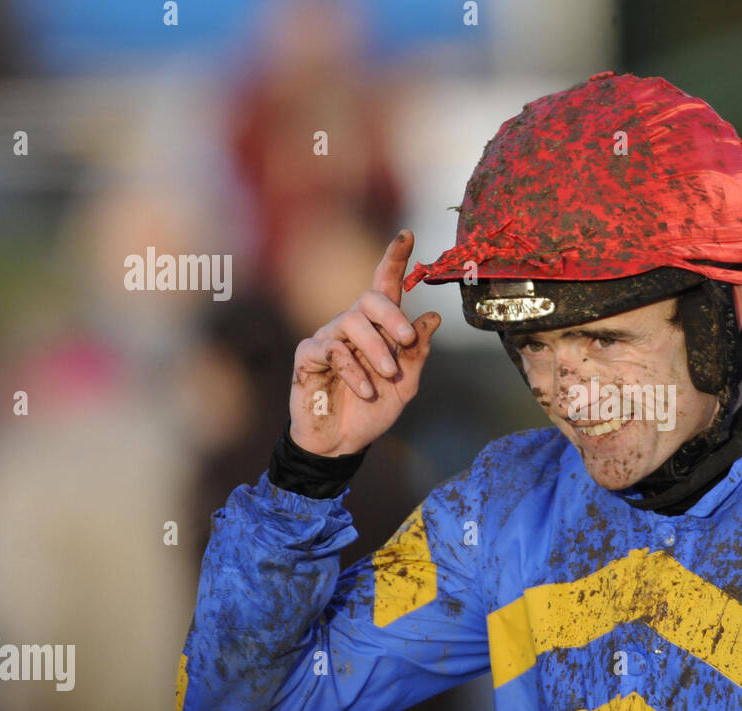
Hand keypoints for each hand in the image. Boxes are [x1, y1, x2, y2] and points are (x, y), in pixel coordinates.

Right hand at [288, 229, 439, 456]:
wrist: (343, 443)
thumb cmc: (373, 409)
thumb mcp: (406, 384)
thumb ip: (418, 353)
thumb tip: (434, 317)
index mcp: (378, 328)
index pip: (385, 286)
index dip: (394, 259)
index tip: (408, 236)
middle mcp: (352, 326)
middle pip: (369, 299)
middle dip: (392, 317)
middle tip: (407, 342)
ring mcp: (328, 339)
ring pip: (351, 324)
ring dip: (375, 350)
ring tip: (386, 376)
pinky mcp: (308, 357)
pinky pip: (330, 351)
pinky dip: (352, 371)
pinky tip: (365, 390)